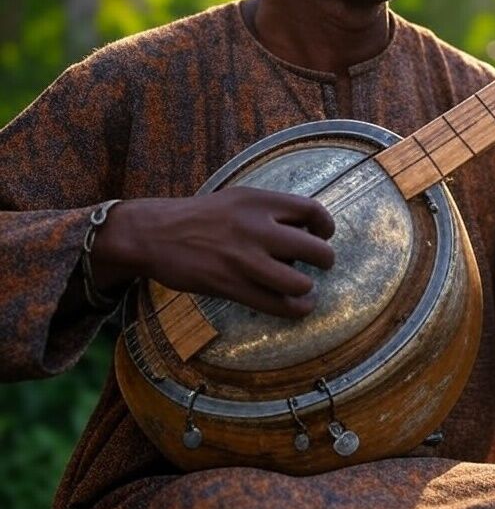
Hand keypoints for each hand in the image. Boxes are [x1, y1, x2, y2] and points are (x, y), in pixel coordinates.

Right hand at [92, 187, 335, 317]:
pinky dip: (295, 309)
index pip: (312, 210)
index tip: (324, 234)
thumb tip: (307, 231)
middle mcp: (256, 228)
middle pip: (314, 249)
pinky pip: (275, 305)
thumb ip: (271, 211)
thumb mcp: (239, 199)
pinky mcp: (230, 286)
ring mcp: (243, 259)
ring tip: (305, 288)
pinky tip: (299, 307)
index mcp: (259, 201)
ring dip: (307, 288)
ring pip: (298, 283)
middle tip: (321, 264)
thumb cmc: (201, 217)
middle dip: (325, 260)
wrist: (154, 233)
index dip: (326, 225)